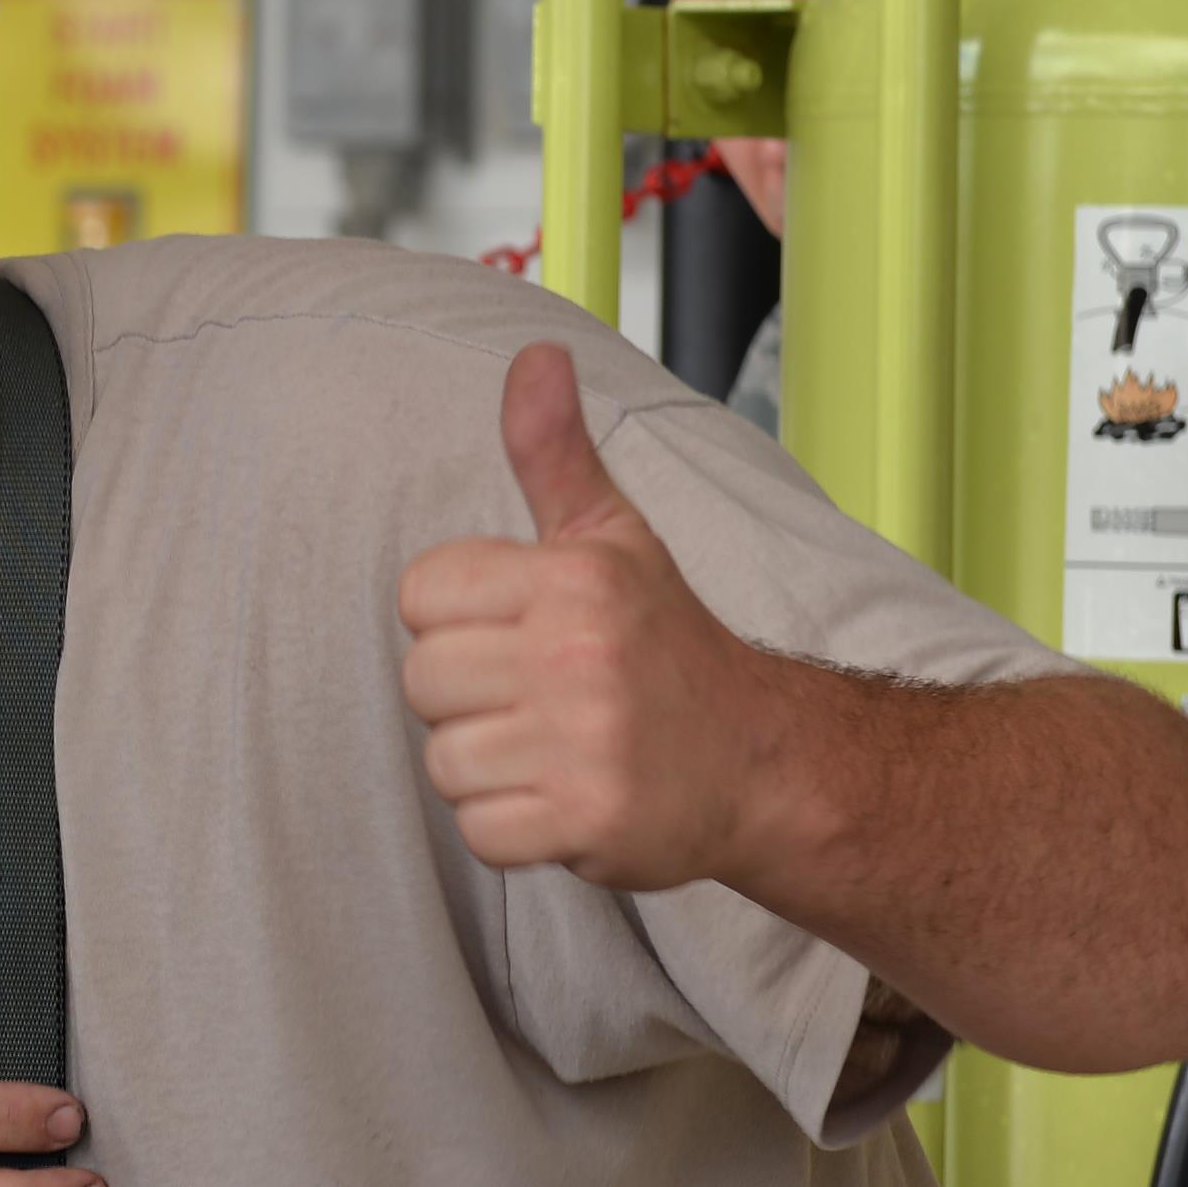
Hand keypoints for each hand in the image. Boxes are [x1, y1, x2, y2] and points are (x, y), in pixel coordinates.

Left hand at [397, 343, 781, 890]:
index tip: (520, 635)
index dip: (458, 619)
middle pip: (422, 679)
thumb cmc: (669, 648)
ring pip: (444, 761)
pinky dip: (513, 829)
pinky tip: (565, 801)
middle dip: (470, 698)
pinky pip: (480, 831)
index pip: (422, 593)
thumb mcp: (614, 538)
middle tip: (542, 701)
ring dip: (490, 769)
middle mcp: (577, 656)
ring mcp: (584, 743)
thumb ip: (554, 453)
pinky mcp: (586, 820)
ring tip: (556, 750)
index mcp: (573, 580)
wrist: (765, 762)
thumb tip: (534, 355)